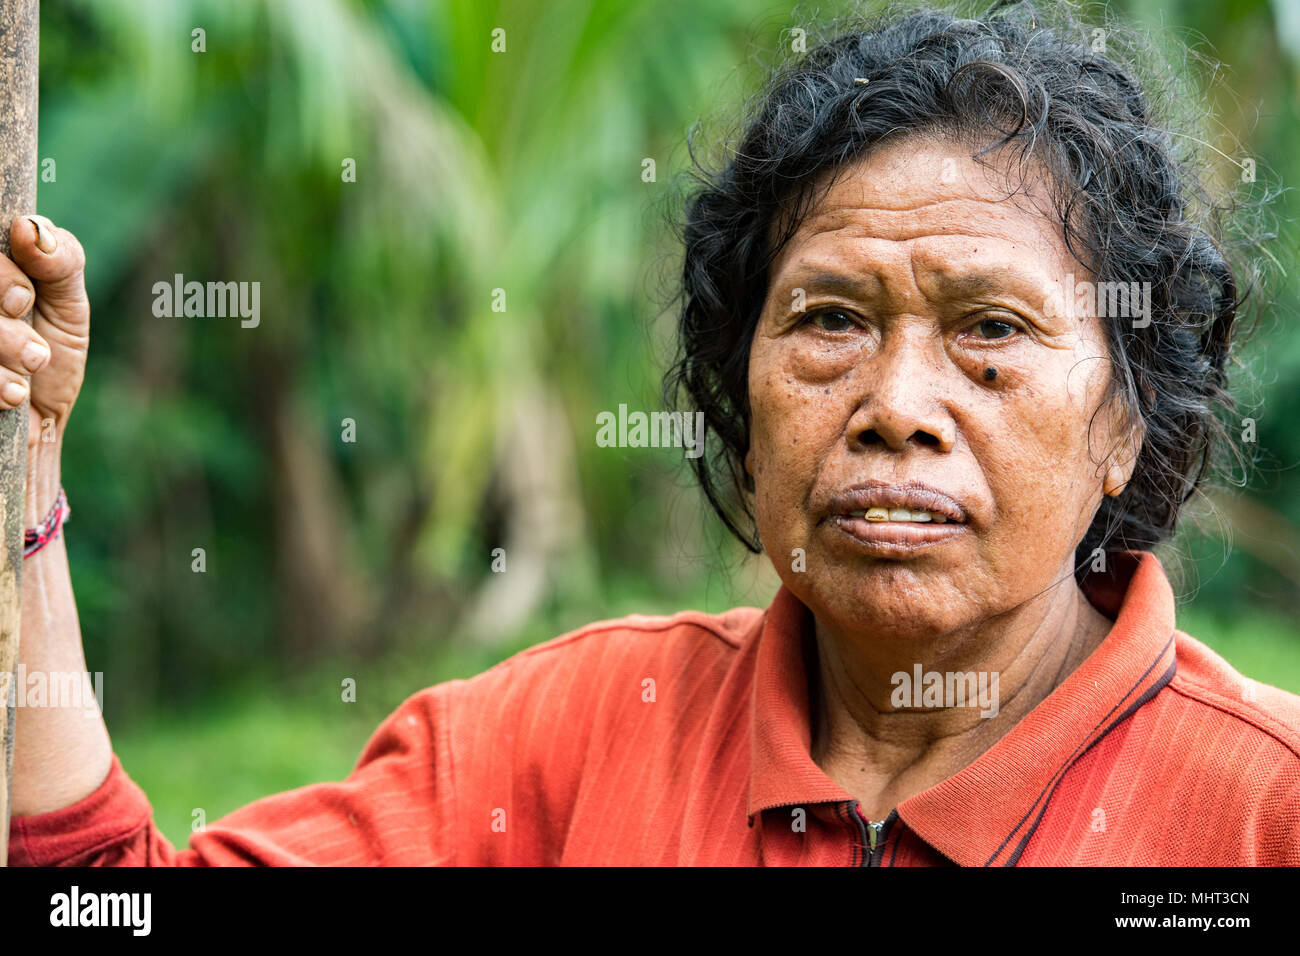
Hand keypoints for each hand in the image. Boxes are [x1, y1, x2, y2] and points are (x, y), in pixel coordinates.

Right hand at [0, 215, 88, 518]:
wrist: (34, 430)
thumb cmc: (48, 361)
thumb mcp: (67, 306)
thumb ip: (61, 260)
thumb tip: (29, 228)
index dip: (5, 270)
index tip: (28, 296)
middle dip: (6, 298)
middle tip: (33, 335)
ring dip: (4, 344)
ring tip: (31, 367)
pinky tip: (13, 395)